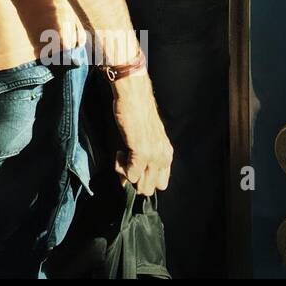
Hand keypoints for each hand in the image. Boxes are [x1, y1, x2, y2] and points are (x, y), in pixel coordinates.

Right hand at [111, 76, 172, 195]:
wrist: (134, 96)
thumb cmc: (137, 111)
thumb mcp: (146, 137)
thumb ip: (141, 155)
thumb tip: (129, 174)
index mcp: (166, 154)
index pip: (160, 183)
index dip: (143, 179)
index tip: (131, 167)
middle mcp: (163, 158)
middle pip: (151, 189)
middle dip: (134, 181)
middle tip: (124, 164)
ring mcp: (154, 157)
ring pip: (142, 187)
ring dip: (128, 176)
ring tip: (121, 157)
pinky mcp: (141, 153)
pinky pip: (131, 175)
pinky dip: (121, 168)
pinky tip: (119, 153)